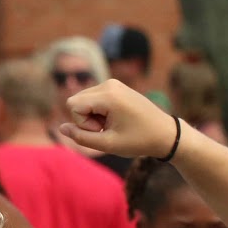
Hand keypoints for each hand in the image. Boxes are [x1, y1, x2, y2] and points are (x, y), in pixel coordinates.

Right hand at [60, 80, 182, 158]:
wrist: (166, 134)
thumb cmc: (140, 141)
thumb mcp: (109, 144)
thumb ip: (81, 137)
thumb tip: (61, 128)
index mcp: (109, 94)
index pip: (73, 105)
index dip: (83, 123)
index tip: (103, 131)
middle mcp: (109, 84)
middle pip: (77, 102)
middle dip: (87, 119)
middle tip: (110, 129)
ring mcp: (113, 84)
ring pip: (84, 101)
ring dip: (93, 117)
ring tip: (114, 125)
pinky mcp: (116, 87)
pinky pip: (94, 99)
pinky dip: (100, 112)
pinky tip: (117, 120)